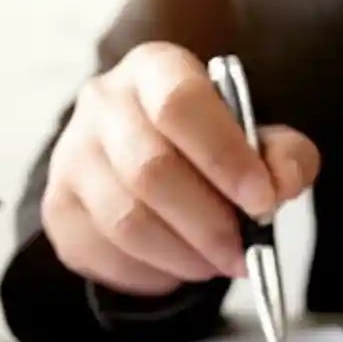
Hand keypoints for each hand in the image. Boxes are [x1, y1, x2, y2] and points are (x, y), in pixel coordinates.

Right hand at [42, 42, 319, 295]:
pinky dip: (152, 273)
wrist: (142, 161)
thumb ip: (283, 155)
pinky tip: (176, 264)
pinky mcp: (59, 208)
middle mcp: (102, 103)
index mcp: (155, 68)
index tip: (263, 200)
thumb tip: (282, 182)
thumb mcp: (255, 139)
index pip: (180, 105)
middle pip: (150, 170)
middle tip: (244, 254)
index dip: (224, 157)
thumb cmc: (205, 145)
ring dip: (183, 256)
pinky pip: (106, 255)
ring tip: (215, 263)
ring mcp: (71, 156)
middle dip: (208, 224)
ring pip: (126, 221)